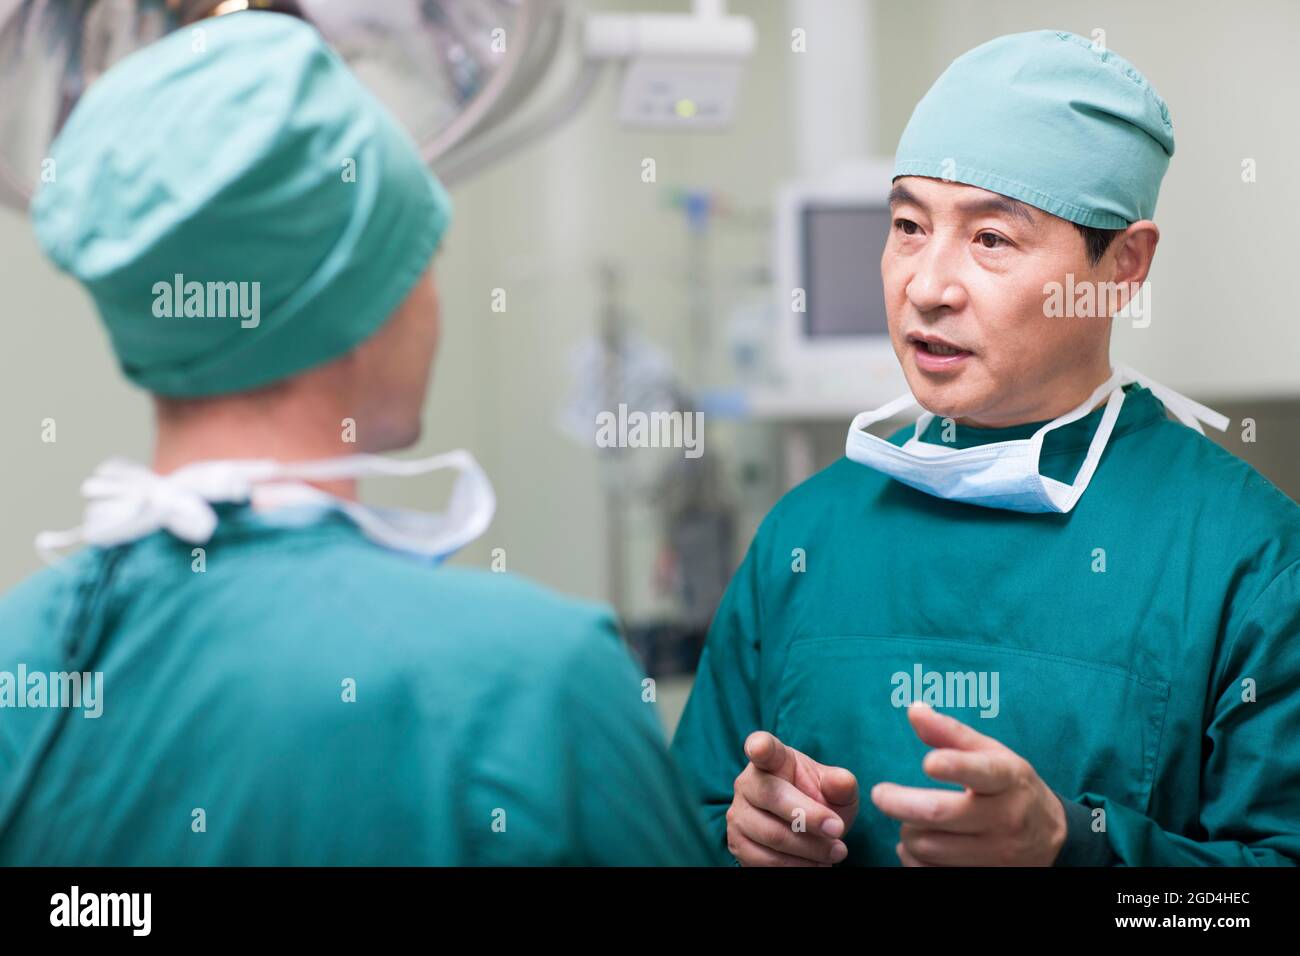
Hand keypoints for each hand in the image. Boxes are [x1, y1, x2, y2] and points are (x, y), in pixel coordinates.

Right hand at [726, 730, 859, 865]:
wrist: (806, 832)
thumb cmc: (819, 800)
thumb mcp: (836, 790)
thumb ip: (841, 785)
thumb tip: (842, 781)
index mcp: (772, 759)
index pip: (762, 748)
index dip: (759, 747)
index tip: (759, 748)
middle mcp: (747, 783)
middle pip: (774, 798)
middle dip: (811, 818)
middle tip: (838, 830)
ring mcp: (738, 813)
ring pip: (773, 835)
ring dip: (810, 849)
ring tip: (836, 852)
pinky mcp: (737, 843)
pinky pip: (766, 861)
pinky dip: (797, 866)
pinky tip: (817, 863)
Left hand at [871, 702, 1067, 865]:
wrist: (1051, 837)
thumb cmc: (1011, 786)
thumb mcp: (992, 754)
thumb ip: (950, 732)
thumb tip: (913, 709)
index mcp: (1007, 779)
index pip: (981, 772)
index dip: (954, 767)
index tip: (928, 763)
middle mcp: (1005, 818)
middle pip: (938, 813)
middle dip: (898, 803)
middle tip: (880, 794)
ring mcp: (996, 854)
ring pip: (929, 847)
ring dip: (907, 832)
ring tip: (910, 820)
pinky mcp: (985, 876)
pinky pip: (930, 872)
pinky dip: (913, 859)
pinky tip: (919, 844)